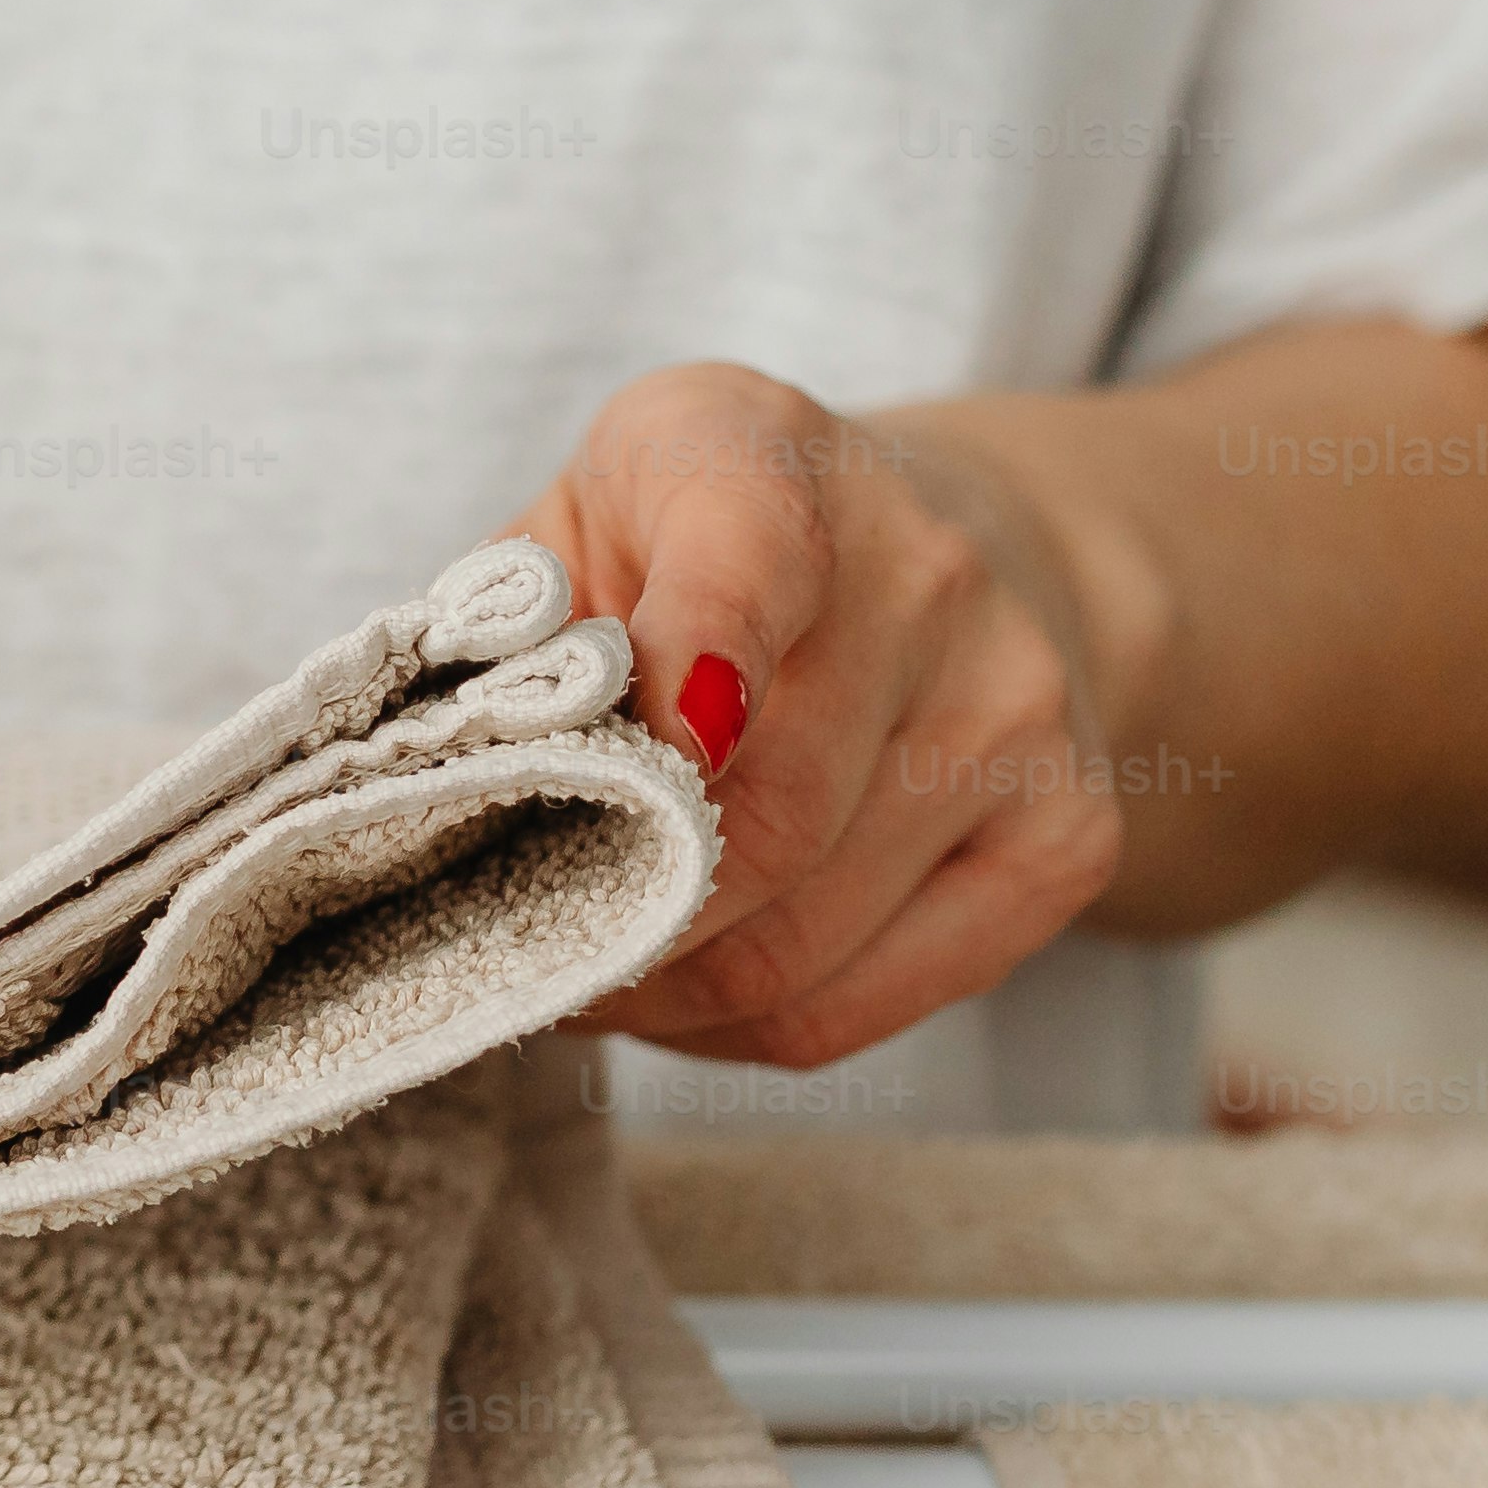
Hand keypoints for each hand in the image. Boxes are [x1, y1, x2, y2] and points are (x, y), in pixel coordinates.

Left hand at [516, 361, 1127, 1070]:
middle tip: (505, 950)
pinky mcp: (1066, 837)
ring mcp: (1017, 708)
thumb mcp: (586, 522)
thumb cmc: (703, 552)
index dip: (682, 678)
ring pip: (798, 942)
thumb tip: (420, 799)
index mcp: (765, 455)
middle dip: (605, 916)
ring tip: (580, 971)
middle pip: (760, 822)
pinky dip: (740, 1031)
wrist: (961, 545)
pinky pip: (861, 1005)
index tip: (604, 776)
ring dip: (656, 995)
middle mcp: (925, 568)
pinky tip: (686, 993)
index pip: (745, 563)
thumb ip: (506, 630)